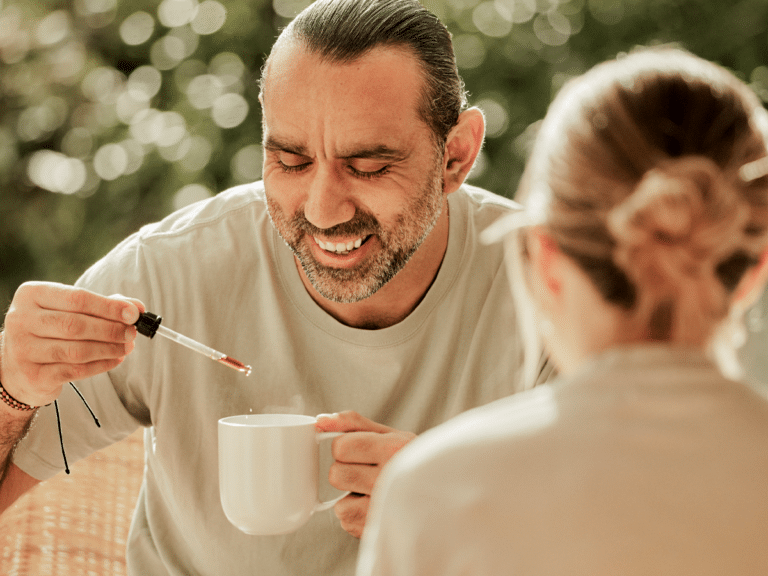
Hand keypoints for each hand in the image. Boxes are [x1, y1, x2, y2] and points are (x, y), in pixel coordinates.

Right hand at [1, 282, 142, 406]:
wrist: (18, 365)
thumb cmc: (51, 330)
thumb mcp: (69, 310)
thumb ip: (103, 305)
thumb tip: (137, 307)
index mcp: (31, 295)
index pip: (77, 298)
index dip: (109, 307)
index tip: (134, 313)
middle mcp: (21, 320)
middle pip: (76, 325)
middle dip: (111, 329)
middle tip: (133, 332)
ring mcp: (23, 349)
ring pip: (77, 350)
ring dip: (109, 348)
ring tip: (127, 346)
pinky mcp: (33, 375)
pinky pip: (75, 370)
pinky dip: (101, 365)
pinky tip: (115, 359)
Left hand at [315, 411, 415, 537]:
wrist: (446, 493)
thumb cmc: (411, 460)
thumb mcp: (390, 435)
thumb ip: (353, 424)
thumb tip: (320, 421)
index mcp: (394, 449)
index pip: (341, 447)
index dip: (344, 447)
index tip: (360, 451)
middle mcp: (391, 480)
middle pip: (336, 475)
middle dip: (347, 471)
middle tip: (369, 471)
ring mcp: (387, 510)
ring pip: (339, 503)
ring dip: (352, 496)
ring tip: (374, 491)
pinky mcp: (380, 532)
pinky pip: (347, 521)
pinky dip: (356, 515)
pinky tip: (375, 508)